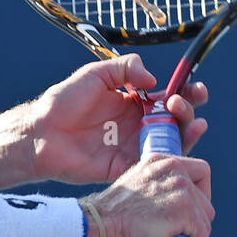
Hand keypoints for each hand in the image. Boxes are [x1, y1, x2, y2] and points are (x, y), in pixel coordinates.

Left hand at [27, 55, 207, 184]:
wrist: (40, 132)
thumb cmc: (63, 101)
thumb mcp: (94, 74)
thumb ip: (125, 68)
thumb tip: (154, 80)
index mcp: (132, 102)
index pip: (169, 98)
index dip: (187, 93)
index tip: (196, 89)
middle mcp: (137, 125)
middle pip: (176, 121)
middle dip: (187, 111)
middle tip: (177, 103)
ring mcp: (133, 147)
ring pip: (172, 144)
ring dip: (188, 134)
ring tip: (191, 122)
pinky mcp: (126, 167)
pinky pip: (155, 166)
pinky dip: (171, 159)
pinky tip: (177, 147)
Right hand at [83, 154, 214, 236]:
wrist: (94, 229)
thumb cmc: (108, 218)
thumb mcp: (136, 190)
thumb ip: (156, 190)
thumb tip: (177, 211)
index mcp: (158, 160)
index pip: (200, 172)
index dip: (197, 195)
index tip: (183, 211)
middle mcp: (172, 168)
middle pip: (206, 200)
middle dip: (195, 220)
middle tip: (177, 233)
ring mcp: (179, 188)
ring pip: (205, 220)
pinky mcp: (183, 210)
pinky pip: (201, 235)